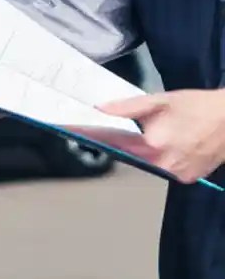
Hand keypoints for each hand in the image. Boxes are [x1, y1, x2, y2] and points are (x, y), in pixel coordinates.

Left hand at [98, 89, 224, 183]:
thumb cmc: (199, 106)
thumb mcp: (161, 100)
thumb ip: (128, 106)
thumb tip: (101, 108)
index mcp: (153, 144)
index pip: (114, 143)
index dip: (96, 136)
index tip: (79, 131)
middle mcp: (163, 163)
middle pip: (130, 155)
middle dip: (125, 143)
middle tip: (126, 130)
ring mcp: (176, 173)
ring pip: (147, 163)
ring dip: (145, 152)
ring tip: (159, 136)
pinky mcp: (187, 178)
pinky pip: (165, 169)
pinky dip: (163, 159)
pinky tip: (172, 146)